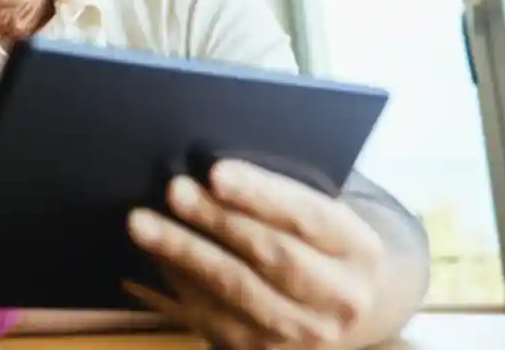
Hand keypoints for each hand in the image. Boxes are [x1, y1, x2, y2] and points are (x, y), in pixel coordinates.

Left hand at [124, 159, 384, 348]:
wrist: (344, 309)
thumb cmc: (317, 244)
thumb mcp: (322, 217)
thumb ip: (279, 197)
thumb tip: (210, 173)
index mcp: (360, 250)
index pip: (308, 216)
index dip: (260, 194)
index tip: (216, 172)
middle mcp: (341, 299)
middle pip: (271, 255)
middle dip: (216, 220)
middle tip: (174, 190)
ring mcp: (305, 335)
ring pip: (236, 290)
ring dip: (185, 254)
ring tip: (144, 223)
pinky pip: (215, 318)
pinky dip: (179, 284)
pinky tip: (155, 258)